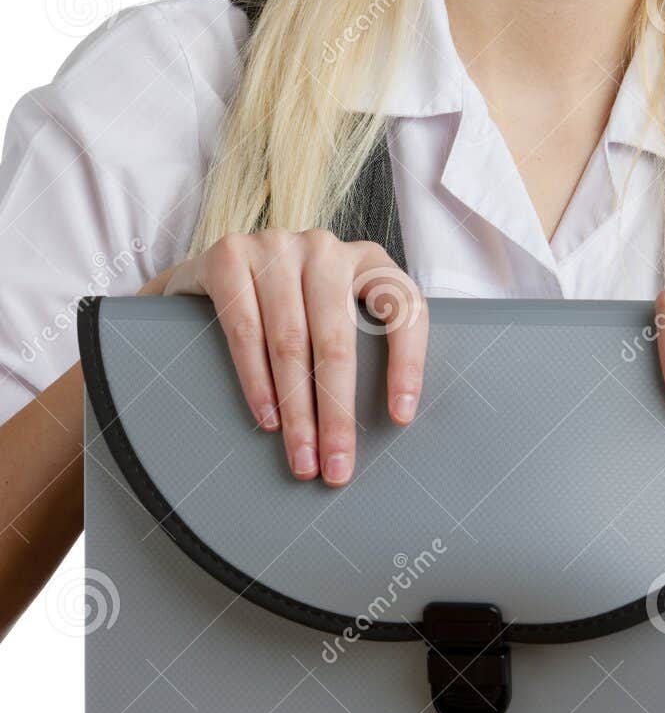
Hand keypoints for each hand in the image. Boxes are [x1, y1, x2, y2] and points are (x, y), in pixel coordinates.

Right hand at [145, 230, 426, 484]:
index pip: (403, 307)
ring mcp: (275, 246)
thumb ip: (360, 348)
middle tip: (337, 466)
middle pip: (337, 340)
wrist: (210, 274)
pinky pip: (245, 329)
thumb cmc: (287, 307)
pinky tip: (268, 419)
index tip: (400, 418)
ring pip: (290, 342)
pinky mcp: (228, 255)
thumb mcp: (332, 316)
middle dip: (337, 413)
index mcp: (367, 260)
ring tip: (302, 458)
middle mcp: (324, 248)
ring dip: (297, 411)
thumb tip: (388, 423)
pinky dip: (256, 381)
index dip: (407, 364)